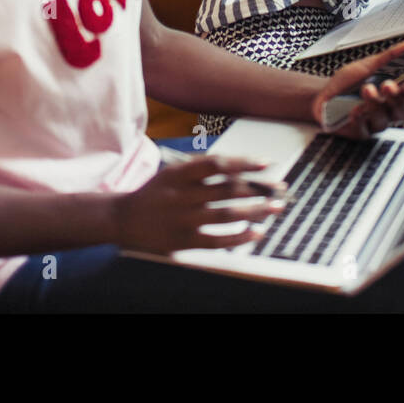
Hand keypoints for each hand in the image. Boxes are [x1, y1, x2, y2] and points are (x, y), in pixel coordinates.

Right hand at [114, 155, 284, 253]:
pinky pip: (217, 240)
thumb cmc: (154, 194)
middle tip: (280, 188)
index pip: (216, 163)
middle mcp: (181, 195)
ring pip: (226, 213)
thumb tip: (239, 168)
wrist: (122, 220)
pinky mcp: (183, 241)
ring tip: (275, 208)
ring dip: (255, 211)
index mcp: (178, 173)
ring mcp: (182, 219)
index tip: (266, 163)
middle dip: (259, 188)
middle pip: (227, 189)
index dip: (243, 162)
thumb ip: (200, 169)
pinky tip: (256, 233)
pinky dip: (239, 237)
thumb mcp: (171, 173)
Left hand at [311, 38, 403, 138]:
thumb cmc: (349, 82)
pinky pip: (364, 129)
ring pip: (383, 120)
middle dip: (396, 98)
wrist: (323, 95)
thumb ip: (393, 56)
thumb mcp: (369, 65)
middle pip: (401, 111)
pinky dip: (360, 117)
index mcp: (393, 95)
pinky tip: (355, 109)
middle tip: (388, 86)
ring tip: (366, 90)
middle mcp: (387, 111)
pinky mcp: (360, 133)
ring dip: (375, 103)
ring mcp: (374, 123)